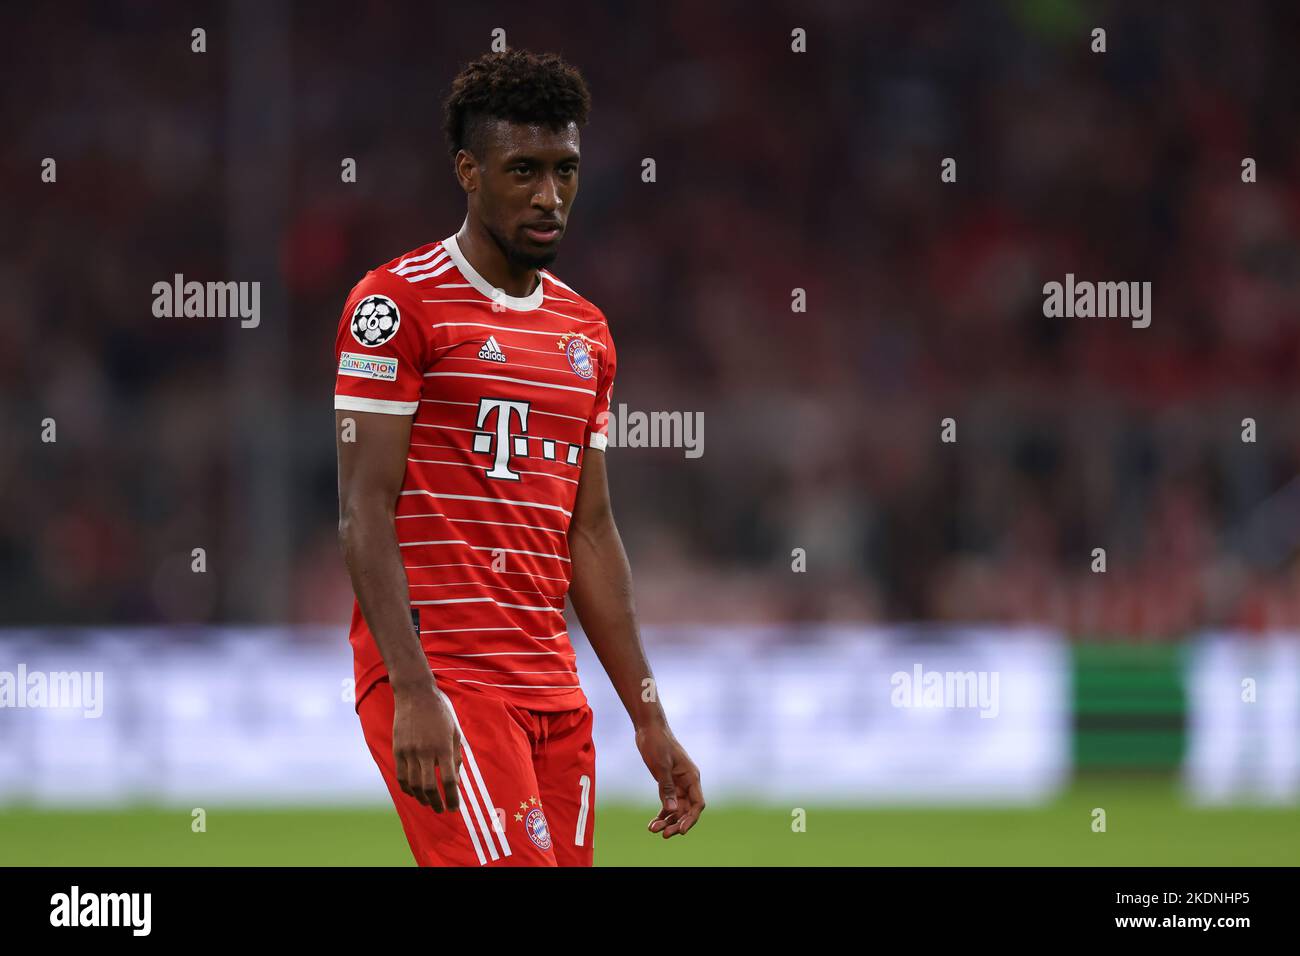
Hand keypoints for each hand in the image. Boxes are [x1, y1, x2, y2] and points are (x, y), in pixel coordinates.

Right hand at [392, 682, 461, 812]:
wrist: (415, 694)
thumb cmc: (439, 713)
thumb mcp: (454, 732)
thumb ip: (455, 757)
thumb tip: (455, 781)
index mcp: (443, 746)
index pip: (448, 780)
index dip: (452, 798)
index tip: (454, 808)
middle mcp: (425, 751)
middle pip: (429, 787)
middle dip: (437, 802)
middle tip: (442, 809)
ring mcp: (409, 751)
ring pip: (414, 784)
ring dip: (422, 798)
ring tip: (429, 803)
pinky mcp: (398, 749)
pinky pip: (401, 776)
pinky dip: (407, 789)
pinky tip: (414, 793)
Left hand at [635, 722, 703, 837]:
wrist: (649, 729)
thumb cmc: (657, 743)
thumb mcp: (661, 766)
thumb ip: (667, 788)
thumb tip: (672, 811)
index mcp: (691, 777)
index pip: (697, 804)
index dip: (691, 819)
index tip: (681, 831)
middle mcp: (687, 782)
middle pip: (687, 810)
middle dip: (677, 824)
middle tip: (664, 835)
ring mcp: (678, 784)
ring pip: (677, 809)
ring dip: (667, 821)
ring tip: (653, 829)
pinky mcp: (668, 783)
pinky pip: (668, 803)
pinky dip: (662, 814)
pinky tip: (652, 823)